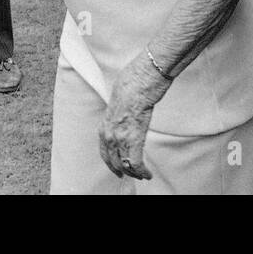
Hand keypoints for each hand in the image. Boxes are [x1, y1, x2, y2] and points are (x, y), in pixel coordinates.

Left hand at [98, 51, 171, 180]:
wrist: (142, 77)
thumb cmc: (133, 82)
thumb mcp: (118, 99)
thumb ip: (119, 111)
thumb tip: (124, 112)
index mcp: (104, 124)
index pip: (104, 151)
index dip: (111, 163)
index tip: (118, 169)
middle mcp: (109, 133)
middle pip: (114, 161)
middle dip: (123, 171)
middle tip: (133, 175)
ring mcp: (120, 137)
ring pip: (126, 165)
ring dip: (135, 173)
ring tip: (143, 175)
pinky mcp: (135, 138)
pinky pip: (136, 163)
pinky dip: (142, 171)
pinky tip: (148, 174)